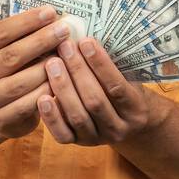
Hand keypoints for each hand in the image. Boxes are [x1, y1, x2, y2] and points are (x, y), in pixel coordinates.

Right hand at [0, 5, 70, 139]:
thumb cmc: (2, 73)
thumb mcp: (0, 52)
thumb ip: (19, 37)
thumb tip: (53, 16)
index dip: (26, 21)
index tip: (50, 12)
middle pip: (11, 56)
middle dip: (42, 41)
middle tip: (64, 30)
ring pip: (21, 82)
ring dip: (48, 67)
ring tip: (67, 54)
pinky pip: (29, 104)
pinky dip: (48, 90)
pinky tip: (63, 79)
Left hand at [37, 36, 163, 145]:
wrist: (126, 122)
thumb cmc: (124, 89)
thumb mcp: (129, 78)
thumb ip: (113, 65)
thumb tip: (86, 35)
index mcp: (136, 110)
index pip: (117, 86)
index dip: (100, 64)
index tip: (85, 41)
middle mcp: (119, 129)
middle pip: (95, 101)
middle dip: (78, 71)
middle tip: (64, 47)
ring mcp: (98, 139)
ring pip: (78, 116)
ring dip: (63, 88)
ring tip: (51, 63)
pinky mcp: (78, 143)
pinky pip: (63, 134)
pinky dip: (52, 116)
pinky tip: (41, 97)